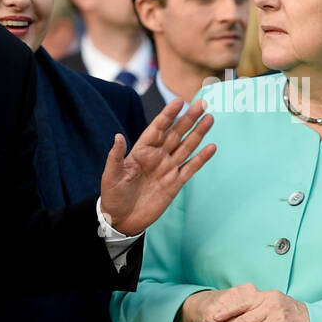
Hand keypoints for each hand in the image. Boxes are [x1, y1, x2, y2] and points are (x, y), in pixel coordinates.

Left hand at [100, 98, 215, 236]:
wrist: (122, 220)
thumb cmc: (113, 196)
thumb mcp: (110, 176)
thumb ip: (115, 156)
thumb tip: (118, 136)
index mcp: (141, 151)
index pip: (157, 128)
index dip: (168, 115)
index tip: (179, 102)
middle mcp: (157, 156)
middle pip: (176, 133)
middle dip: (189, 118)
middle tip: (202, 103)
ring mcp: (167, 169)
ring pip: (186, 147)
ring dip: (198, 133)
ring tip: (210, 118)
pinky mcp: (175, 183)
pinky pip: (191, 168)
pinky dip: (201, 158)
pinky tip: (211, 147)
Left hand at [197, 284, 312, 321]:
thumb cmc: (299, 317)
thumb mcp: (280, 304)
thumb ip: (263, 306)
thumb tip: (243, 315)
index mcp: (269, 296)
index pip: (243, 302)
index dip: (228, 311)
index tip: (216, 317)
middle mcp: (272, 305)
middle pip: (244, 319)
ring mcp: (278, 319)